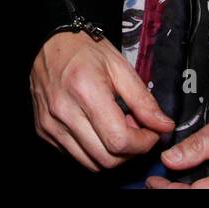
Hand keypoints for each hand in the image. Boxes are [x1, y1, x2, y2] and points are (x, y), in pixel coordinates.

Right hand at [30, 30, 174, 171]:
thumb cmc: (84, 49)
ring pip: (92, 164)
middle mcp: (64, 112)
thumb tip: (164, 125)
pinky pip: (76, 156)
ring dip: (112, 154)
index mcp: (85, 90)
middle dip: (130, 151)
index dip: (143, 143)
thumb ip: (143, 99)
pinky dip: (93, 150)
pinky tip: (98, 128)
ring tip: (115, 127)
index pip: (119, 140)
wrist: (48, 43)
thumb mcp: (119, 66)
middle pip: (107, 159)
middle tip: (135, 128)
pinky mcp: (44, 132)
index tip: (151, 131)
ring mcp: (51, 125)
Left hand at [146, 102, 208, 188]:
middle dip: (175, 193)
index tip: (154, 181)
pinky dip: (204, 190)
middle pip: (201, 200)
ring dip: (188, 193)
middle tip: (158, 183)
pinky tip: (191, 184)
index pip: (196, 193)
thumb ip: (202, 142)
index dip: (169, 190)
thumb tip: (172, 158)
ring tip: (171, 183)